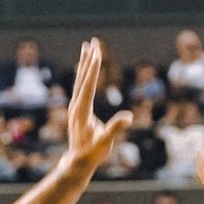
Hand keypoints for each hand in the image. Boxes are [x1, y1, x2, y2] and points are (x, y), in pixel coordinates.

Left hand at [63, 39, 134, 169]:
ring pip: (80, 80)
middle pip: (82, 78)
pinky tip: (86, 67)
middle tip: (93, 42)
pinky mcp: (78, 108)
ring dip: (85, 63)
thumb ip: (114, 129)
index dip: (93, 70)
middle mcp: (76, 106)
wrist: (78, 162)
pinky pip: (81, 86)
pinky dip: (85, 73)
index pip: (88, 86)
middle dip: (88, 60)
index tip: (97, 54)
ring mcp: (76, 106)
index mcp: (82, 112)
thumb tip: (128, 117)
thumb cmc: (92, 154)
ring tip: (87, 47)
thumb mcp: (104, 144)